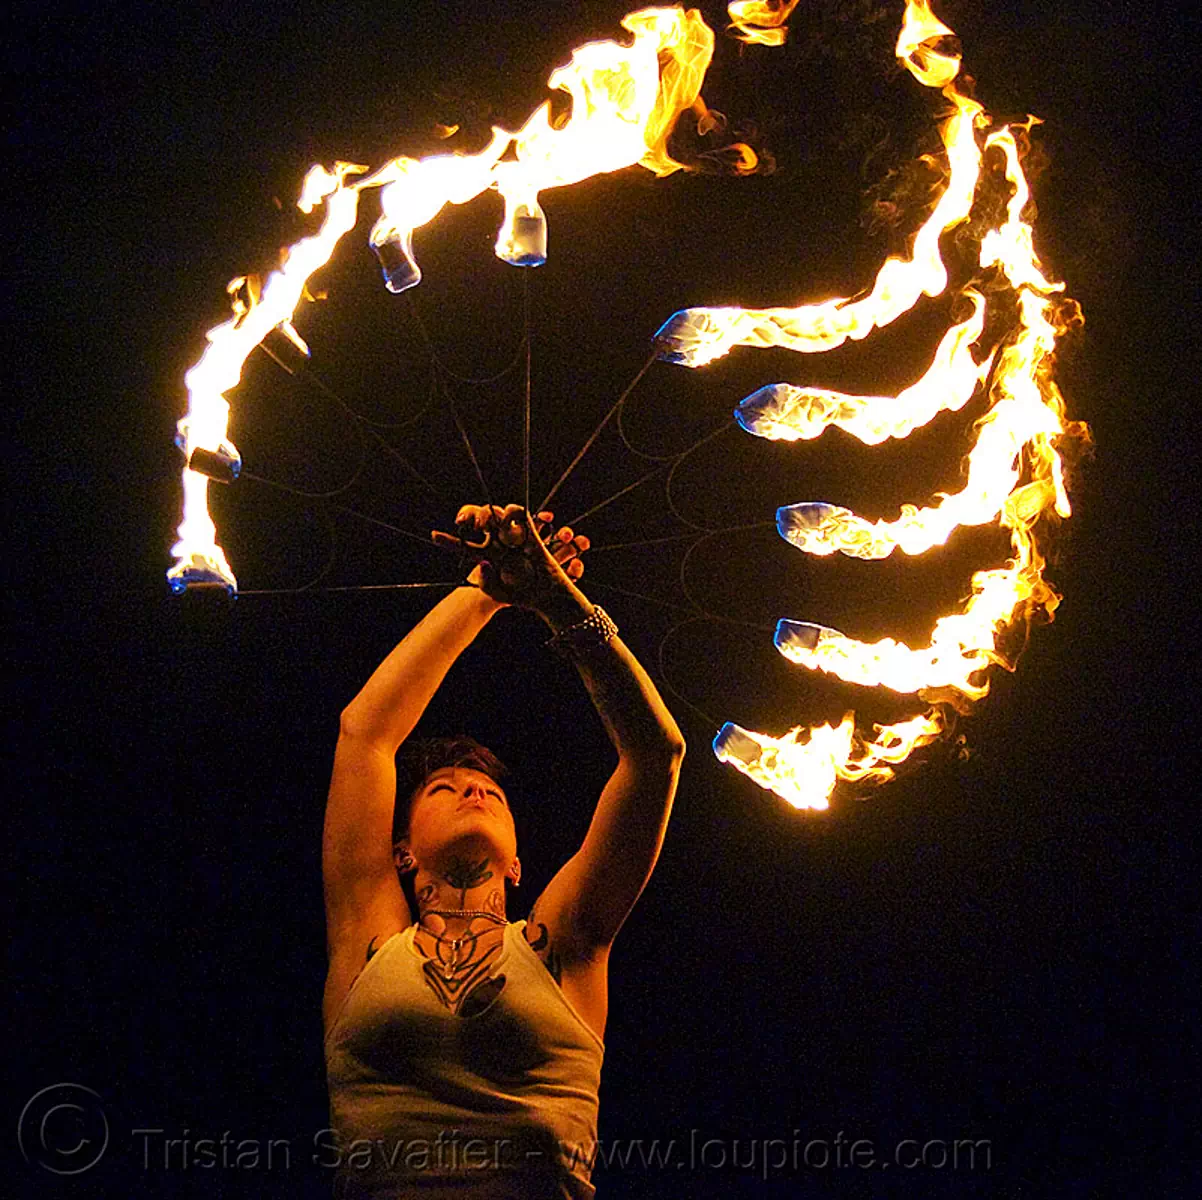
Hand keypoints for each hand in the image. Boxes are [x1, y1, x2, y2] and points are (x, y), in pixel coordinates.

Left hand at [432, 504, 588, 607]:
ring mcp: (512, 536)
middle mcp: (497, 542)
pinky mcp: (529, 532)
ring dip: (487, 513)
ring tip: (483, 524)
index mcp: (486, 556)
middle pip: (479, 519)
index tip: (434, 536)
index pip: (463, 545)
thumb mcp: (496, 593)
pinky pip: (519, 513)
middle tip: (464, 521)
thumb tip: (484, 562)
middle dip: (469, 514)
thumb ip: (485, 582)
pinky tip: (505, 523)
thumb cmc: (521, 595)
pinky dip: (511, 512)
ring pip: (496, 513)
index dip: (448, 540)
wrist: (544, 594)